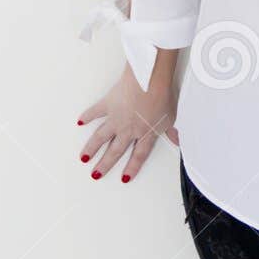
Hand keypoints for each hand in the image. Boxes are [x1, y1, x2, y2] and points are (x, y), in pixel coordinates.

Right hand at [75, 63, 177, 183]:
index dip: (132, 168)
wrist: (150, 79)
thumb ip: (173, 132)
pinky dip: (87, 116)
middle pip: (115, 151)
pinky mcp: (108, 103)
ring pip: (101, 137)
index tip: (124, 178)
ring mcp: (116, 117)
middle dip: (104, 164)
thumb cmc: (163, 96)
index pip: (138, 156)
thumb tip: (178, 142)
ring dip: (92, 148)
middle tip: (95, 174)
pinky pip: (95, 112)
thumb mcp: (172, 117)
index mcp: (145, 133)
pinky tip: (80, 122)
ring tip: (84, 157)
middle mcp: (128, 129)